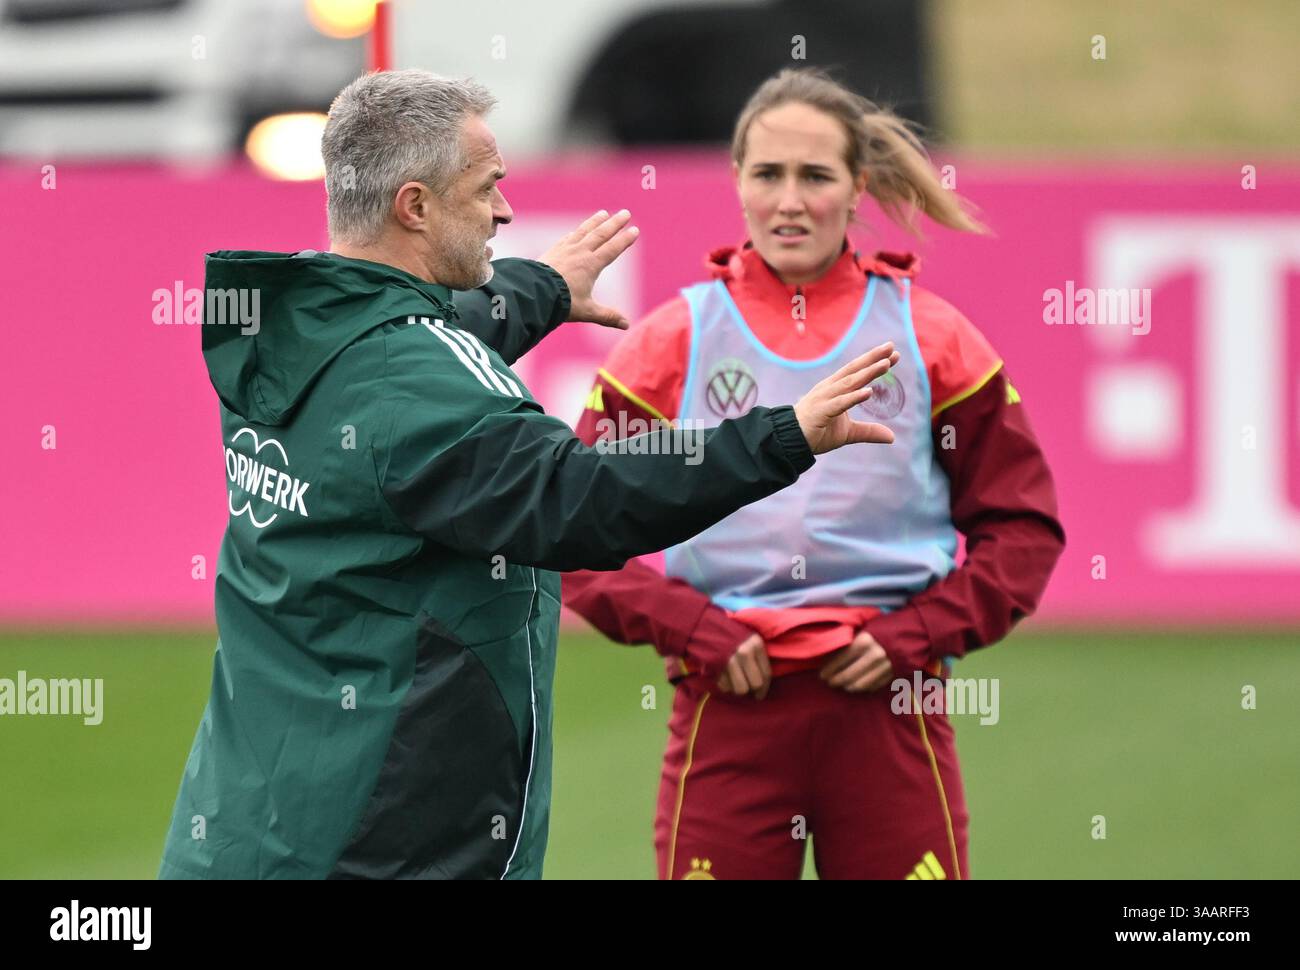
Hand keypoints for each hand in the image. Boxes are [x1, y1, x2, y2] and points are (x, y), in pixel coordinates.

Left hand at [539, 209, 638, 329]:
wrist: (534, 292)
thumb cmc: (561, 303)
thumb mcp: (587, 311)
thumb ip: (607, 316)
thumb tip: (626, 325)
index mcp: (591, 265)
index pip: (612, 249)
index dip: (624, 240)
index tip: (635, 230)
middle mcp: (580, 253)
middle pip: (600, 234)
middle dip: (614, 223)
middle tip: (625, 212)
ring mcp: (565, 250)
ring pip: (583, 232)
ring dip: (595, 222)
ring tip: (603, 213)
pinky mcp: (553, 252)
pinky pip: (567, 238)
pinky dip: (575, 232)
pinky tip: (576, 230)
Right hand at [715, 634, 770, 699]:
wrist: (706, 626)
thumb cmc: (732, 636)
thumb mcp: (750, 641)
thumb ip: (758, 658)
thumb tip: (762, 684)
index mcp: (756, 645)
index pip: (766, 674)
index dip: (764, 688)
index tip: (760, 695)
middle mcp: (745, 652)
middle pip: (755, 684)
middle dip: (752, 690)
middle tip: (748, 689)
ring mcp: (730, 659)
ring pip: (740, 689)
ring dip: (737, 689)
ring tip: (735, 682)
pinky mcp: (717, 666)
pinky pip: (725, 686)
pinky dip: (725, 685)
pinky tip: (724, 677)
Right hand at [793, 342, 900, 453]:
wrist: (790, 442)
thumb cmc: (816, 432)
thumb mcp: (848, 432)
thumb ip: (868, 431)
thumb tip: (891, 437)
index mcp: (835, 389)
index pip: (857, 372)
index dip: (874, 362)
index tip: (894, 355)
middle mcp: (830, 389)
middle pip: (854, 370)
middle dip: (873, 358)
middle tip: (891, 347)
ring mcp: (824, 399)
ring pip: (850, 383)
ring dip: (868, 372)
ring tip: (885, 364)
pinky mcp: (821, 412)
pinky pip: (840, 403)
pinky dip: (854, 397)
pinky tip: (868, 391)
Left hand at [819, 630, 894, 692]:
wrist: (902, 638)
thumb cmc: (875, 635)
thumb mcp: (859, 635)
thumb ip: (846, 646)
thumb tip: (826, 660)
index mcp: (863, 642)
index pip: (840, 660)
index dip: (828, 669)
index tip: (822, 675)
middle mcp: (874, 655)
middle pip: (848, 675)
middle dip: (835, 681)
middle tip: (829, 682)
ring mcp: (884, 667)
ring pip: (859, 685)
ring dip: (847, 687)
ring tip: (841, 685)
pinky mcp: (890, 676)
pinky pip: (871, 688)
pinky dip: (862, 688)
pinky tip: (855, 685)